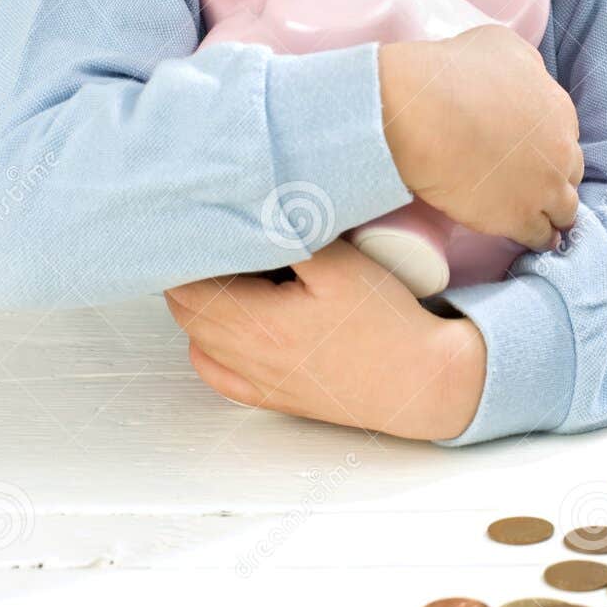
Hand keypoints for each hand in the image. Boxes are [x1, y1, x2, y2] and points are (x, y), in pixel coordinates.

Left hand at [163, 238, 485, 441]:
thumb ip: (290, 234)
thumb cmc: (387, 326)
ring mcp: (257, 381)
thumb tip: (253, 210)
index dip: (188, 249)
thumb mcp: (341, 263)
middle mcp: (246, 356)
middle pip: (184, 309)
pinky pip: (217, 373)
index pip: (187, 282)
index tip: (202, 222)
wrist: (422, 382)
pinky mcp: (273, 397)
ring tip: (224, 272)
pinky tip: (227, 325)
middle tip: (214, 238)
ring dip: (198, 303)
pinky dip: (208, 345)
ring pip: (196, 338)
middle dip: (189, 270)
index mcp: (256, 322)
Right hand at [379, 26, 582, 251]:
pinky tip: (538, 242)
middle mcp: (561, 149)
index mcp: (558, 108)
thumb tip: (524, 77)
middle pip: (569, 171)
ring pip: (565, 210)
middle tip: (537, 184)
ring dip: (556, 214)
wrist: (423, 115)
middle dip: (556, 177)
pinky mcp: (521, 218)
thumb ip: (523, 65)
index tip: (533, 152)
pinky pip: (542, 236)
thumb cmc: (452, 72)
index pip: (563, 133)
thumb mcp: (500, 46)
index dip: (547, 144)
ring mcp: (544, 187)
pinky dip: (540, 239)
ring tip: (548, 224)